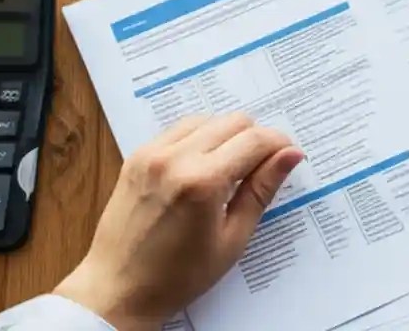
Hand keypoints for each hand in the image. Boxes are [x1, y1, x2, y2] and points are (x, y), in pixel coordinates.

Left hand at [55, 113, 303, 330]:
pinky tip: (203, 165)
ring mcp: (152, 153)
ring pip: (207, 119)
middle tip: (261, 168)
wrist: (117, 288)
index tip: (289, 157)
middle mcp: (175, 158)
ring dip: (227, 134)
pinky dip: (199, 137)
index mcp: (202, 182)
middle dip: (255, 138)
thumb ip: (261, 190)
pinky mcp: (137, 156)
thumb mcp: (232, 239)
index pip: (255, 140)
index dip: (280, 145)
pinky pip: (179, 129)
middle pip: (233, 121)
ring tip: (231, 168)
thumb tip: (291, 155)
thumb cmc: (178, 276)